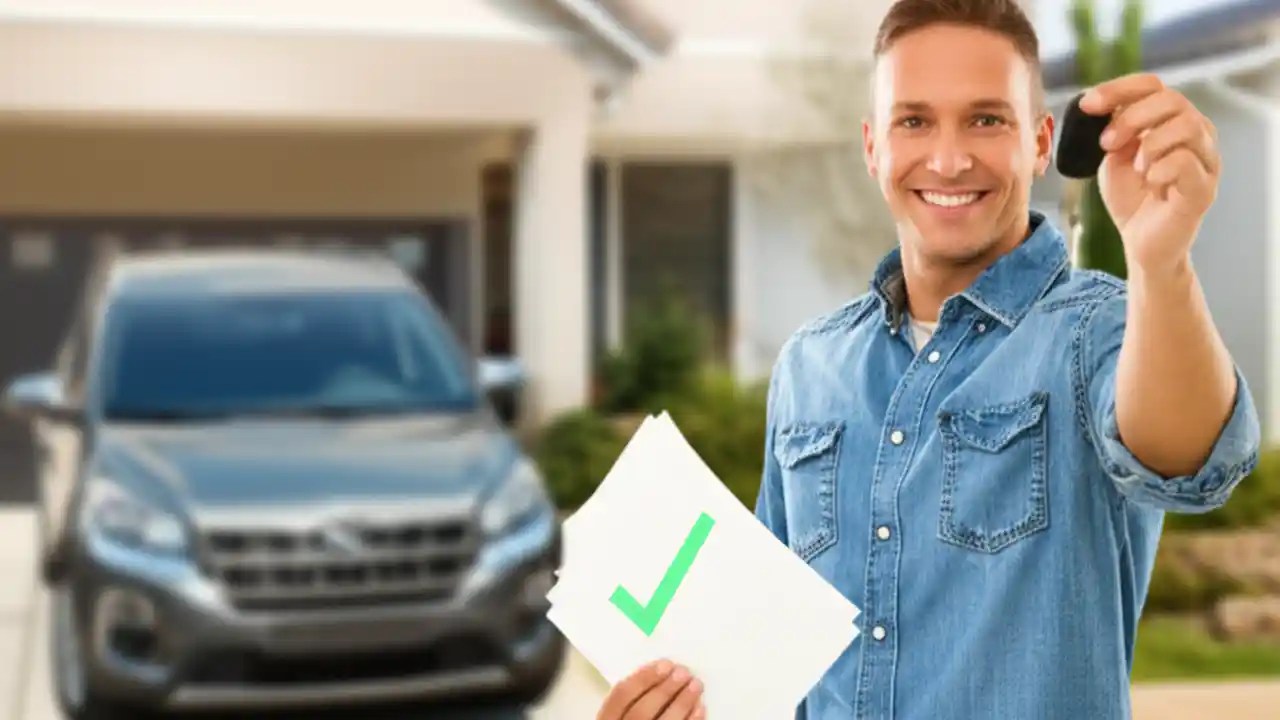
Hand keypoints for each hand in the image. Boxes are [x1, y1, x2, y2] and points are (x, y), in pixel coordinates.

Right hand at [596, 659, 705, 719]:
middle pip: (641, 712)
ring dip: (681, 703)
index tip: (665, 664)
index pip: (621, 696)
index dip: (644, 677)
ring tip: (696, 685)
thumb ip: (634, 697)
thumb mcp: (622, 711)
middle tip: (683, 672)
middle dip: (664, 689)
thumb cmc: (634, 718)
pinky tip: (700, 708)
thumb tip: (660, 674)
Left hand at [1080, 73, 1219, 273]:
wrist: (1141, 244)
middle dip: (1132, 117)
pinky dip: (1160, 170)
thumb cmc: (1132, 198)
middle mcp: (1196, 134)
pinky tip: (1151, 184)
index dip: (1118, 89)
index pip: (1152, 86)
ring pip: (1187, 126)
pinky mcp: (1204, 188)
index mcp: (1171, 121)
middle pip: (1173, 99)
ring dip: (1150, 144)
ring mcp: (1205, 160)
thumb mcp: (1113, 158)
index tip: (1087, 104)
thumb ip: (1112, 130)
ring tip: (1136, 168)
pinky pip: (1187, 162)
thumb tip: (1098, 104)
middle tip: (1106, 144)